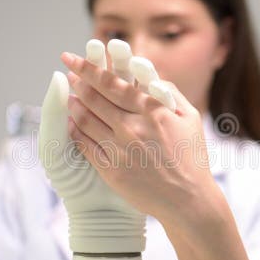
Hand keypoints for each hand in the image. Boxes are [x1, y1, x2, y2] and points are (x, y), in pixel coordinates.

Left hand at [62, 40, 224, 234]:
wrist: (188, 200)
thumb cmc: (191, 157)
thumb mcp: (190, 117)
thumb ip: (169, 92)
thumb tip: (149, 73)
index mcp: (152, 111)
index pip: (111, 83)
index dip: (88, 68)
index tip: (72, 59)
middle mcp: (133, 127)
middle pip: (94, 98)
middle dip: (77, 82)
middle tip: (68, 74)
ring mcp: (120, 150)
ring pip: (86, 120)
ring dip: (73, 105)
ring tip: (68, 97)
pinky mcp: (112, 170)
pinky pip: (85, 145)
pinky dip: (74, 130)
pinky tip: (70, 123)